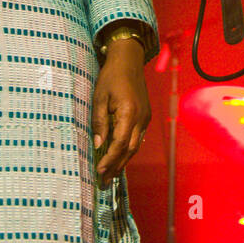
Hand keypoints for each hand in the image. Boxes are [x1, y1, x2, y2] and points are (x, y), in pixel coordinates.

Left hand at [92, 36, 149, 186]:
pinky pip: (138, 137)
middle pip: (130, 149)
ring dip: (123, 161)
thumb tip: (97, 144)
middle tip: (104, 182)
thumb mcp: (99, 98)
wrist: (128, 60)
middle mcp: (141, 118)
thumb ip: (99, 122)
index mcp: (128, 112)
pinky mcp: (145, 115)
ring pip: (136, 145)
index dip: (109, 160)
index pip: (120, 143)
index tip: (99, 172)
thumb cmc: (111, 77)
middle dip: (117, 167)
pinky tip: (120, 157)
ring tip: (110, 174)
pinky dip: (129, 150)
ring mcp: (145, 117)